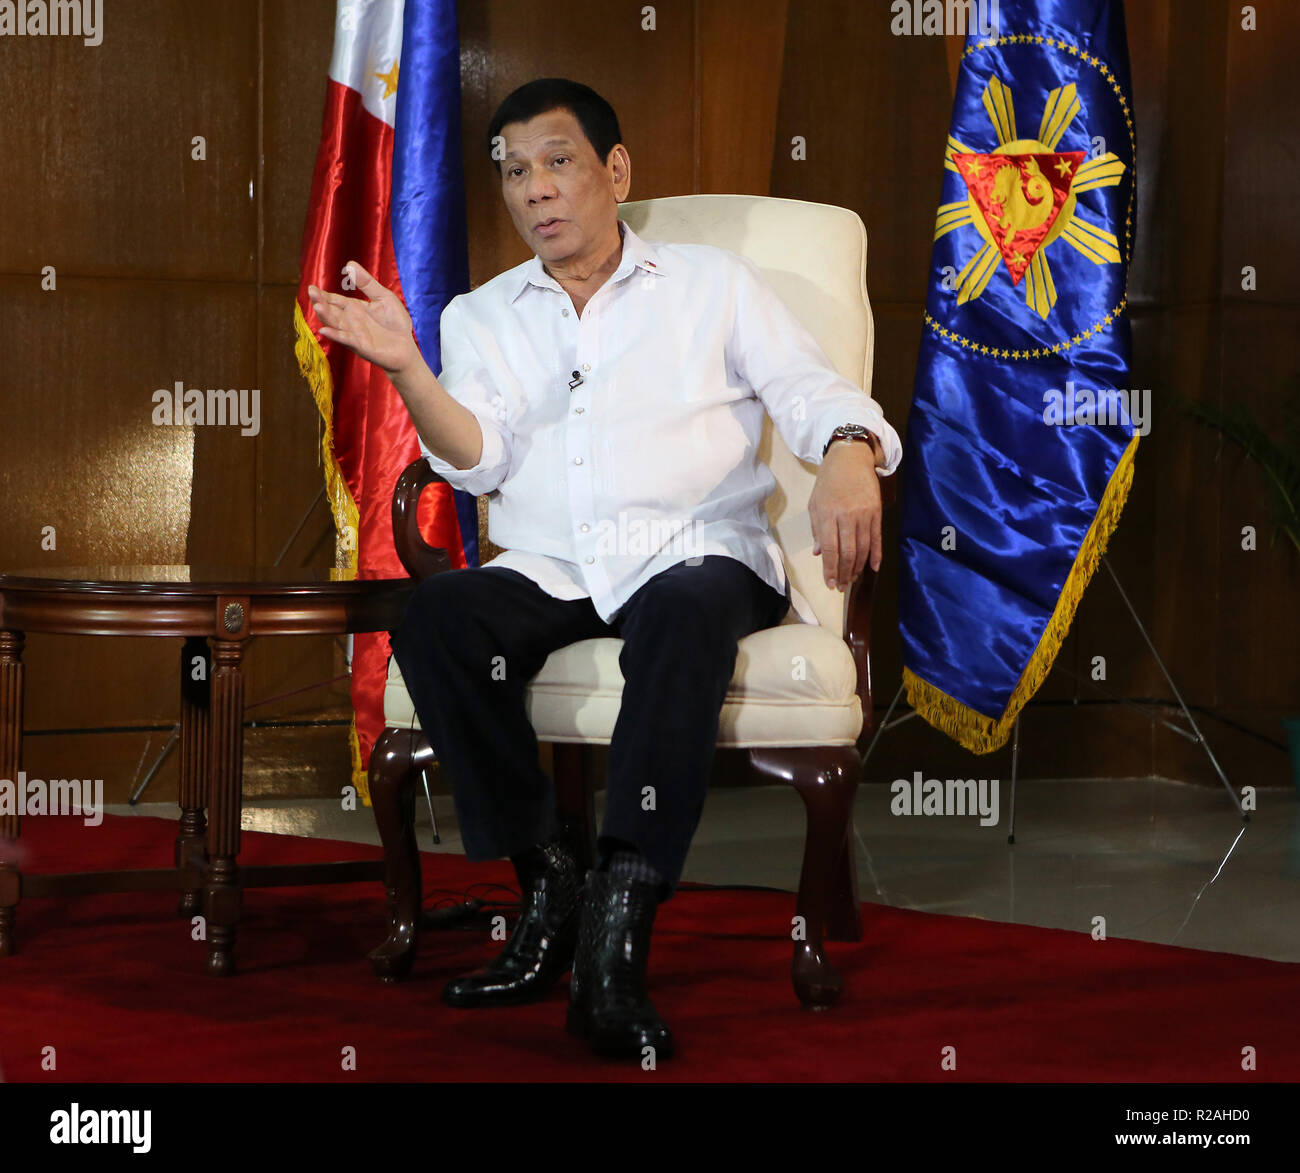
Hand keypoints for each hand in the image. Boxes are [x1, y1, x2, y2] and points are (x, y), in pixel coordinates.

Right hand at [307, 261, 418, 376]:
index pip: (334, 300)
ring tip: (317, 306)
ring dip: (325, 316)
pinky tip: (324, 330)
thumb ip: (367, 283)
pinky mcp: (361, 346)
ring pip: (335, 324)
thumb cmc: (395, 322)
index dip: (323, 295)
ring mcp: (354, 334)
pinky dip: (335, 335)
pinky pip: (345, 339)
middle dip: (320, 302)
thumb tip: (350, 264)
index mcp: (354, 308)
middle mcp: (350, 321)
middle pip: (331, 310)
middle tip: (311, 292)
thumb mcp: (383, 297)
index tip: (312, 288)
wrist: (406, 347)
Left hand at [808, 439, 883, 590]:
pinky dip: (876, 555)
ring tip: (852, 579)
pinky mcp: (876, 512)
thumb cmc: (828, 481)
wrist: (850, 458)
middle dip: (844, 573)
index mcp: (827, 514)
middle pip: (848, 552)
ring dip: (858, 568)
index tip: (830, 583)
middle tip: (841, 586)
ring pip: (863, 548)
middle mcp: (846, 516)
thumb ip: (817, 529)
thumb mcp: (815, 503)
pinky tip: (874, 568)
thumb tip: (819, 554)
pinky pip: (876, 538)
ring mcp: (864, 514)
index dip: (830, 569)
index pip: (830, 548)